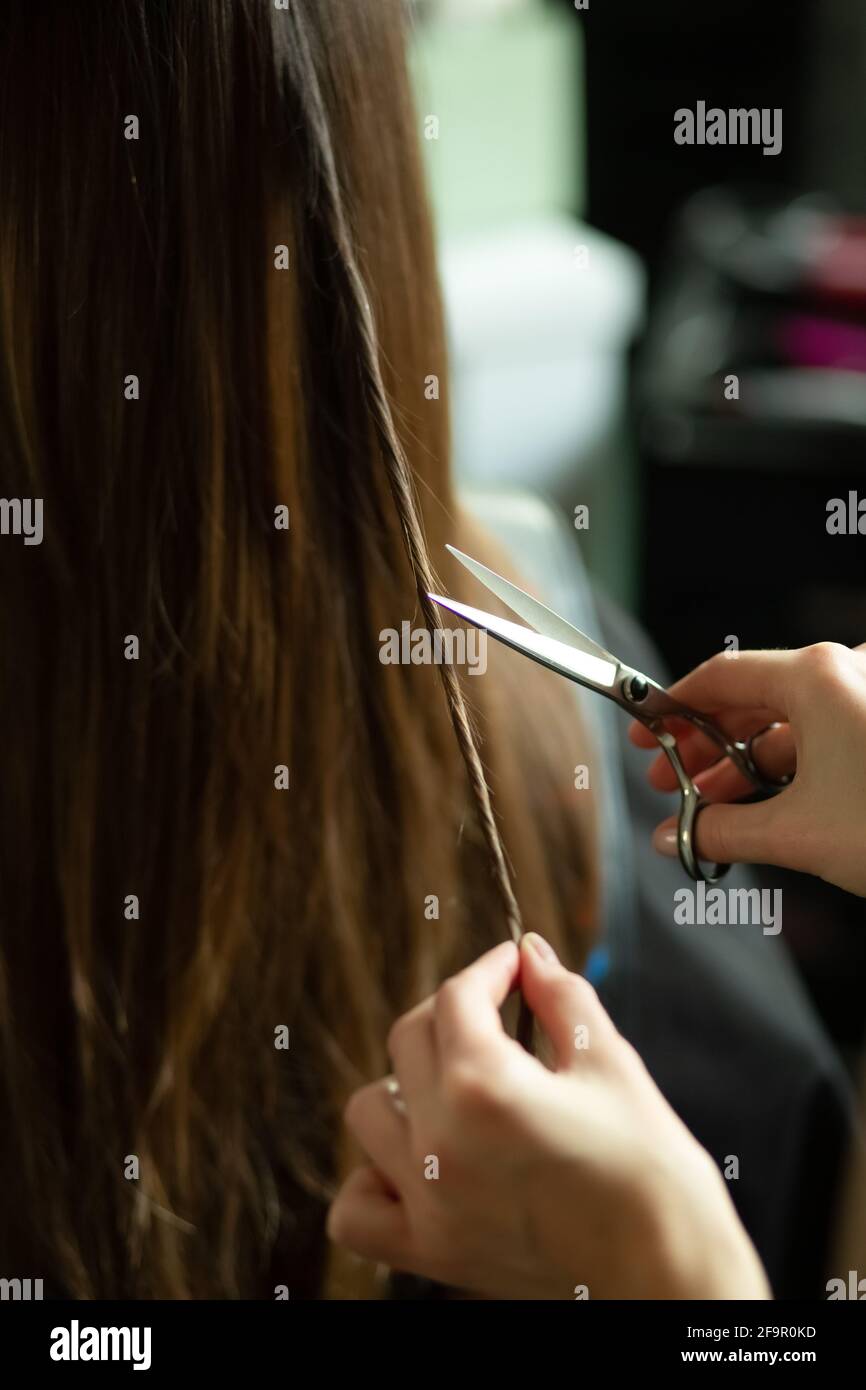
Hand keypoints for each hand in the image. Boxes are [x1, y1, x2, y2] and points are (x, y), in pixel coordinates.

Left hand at [327, 937, 768, 1299]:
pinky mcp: (432, 1252)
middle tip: (497, 1016)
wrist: (672, 1275)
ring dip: (406, 1088)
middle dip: (451, 1014)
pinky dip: (375, 1179)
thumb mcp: (611, 1064)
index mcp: (484, 1086)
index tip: (513, 967)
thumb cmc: (652, 1169)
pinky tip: (420, 1163)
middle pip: (406, 1040)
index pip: (457, 997)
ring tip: (460, 1090)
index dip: (489, 969)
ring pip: (368, 1113)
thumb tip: (530, 953)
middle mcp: (440, 1141)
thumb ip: (561, 997)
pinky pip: (357, 1210)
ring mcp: (428, 1201)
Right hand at [628, 642, 865, 896]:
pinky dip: (788, 768)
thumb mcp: (798, 832)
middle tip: (668, 780)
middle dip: (705, 745)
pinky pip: (824, 737)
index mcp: (815, 676)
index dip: (674, 709)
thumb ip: (722, 831)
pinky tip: (761, 807)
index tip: (647, 735)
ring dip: (744, 763)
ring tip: (709, 806)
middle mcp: (845, 673)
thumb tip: (674, 836)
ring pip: (790, 723)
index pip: (721, 676)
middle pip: (753, 698)